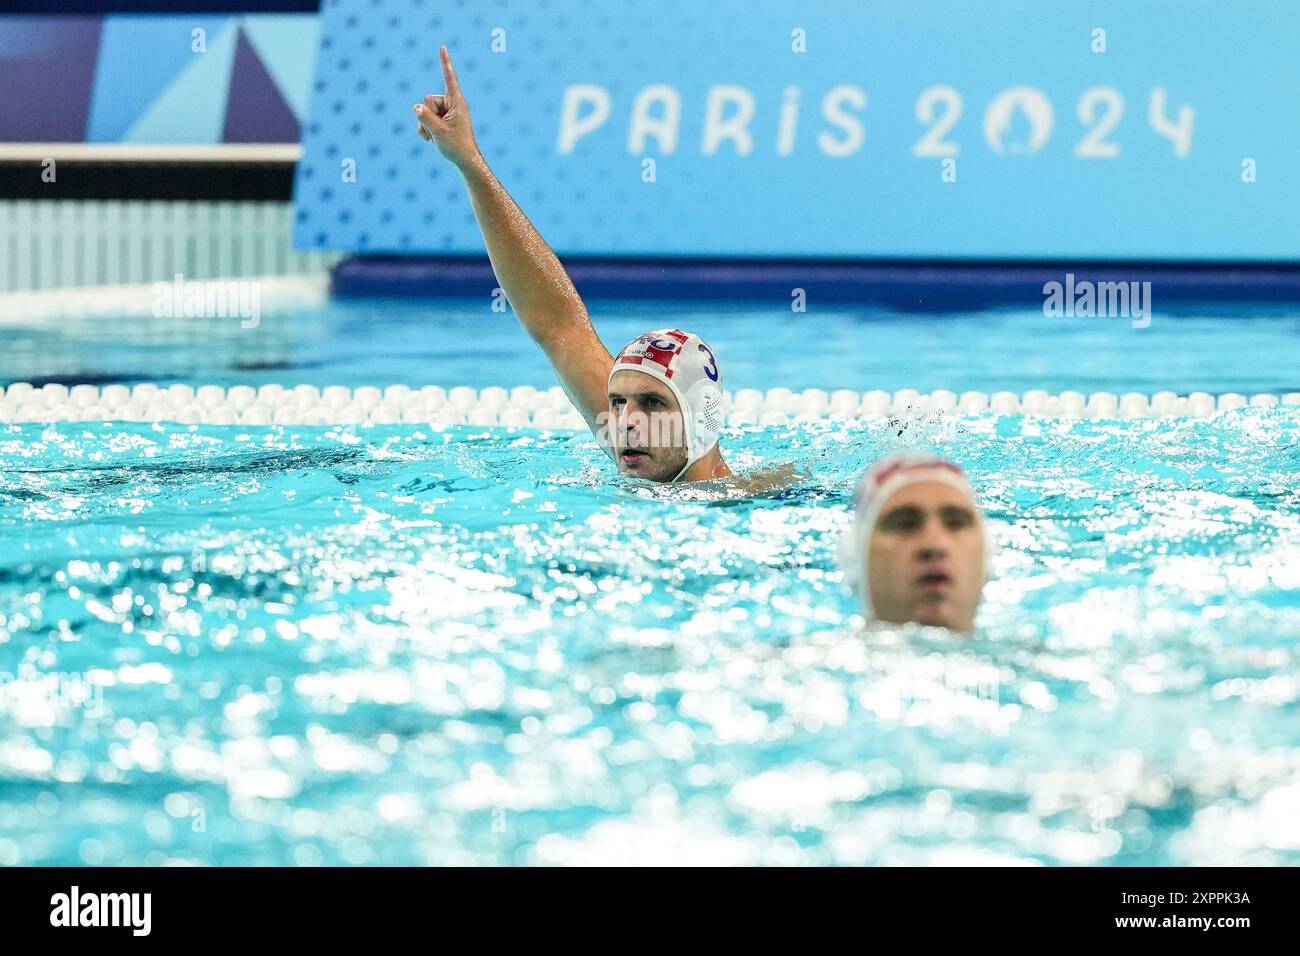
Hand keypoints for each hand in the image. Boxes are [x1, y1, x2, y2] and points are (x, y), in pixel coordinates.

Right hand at [414, 45, 480, 169]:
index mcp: (457, 102)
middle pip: (428, 100)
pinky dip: (425, 129)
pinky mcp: (441, 120)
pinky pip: (424, 119)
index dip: (445, 63)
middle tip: (440, 130)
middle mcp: (452, 104)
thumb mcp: (438, 131)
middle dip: (428, 115)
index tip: (443, 47)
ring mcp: (446, 112)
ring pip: (424, 110)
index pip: (449, 78)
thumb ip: (424, 116)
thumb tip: (415, 107)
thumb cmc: (457, 146)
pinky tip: (432, 139)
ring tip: (437, 136)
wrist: (464, 161)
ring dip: (426, 125)